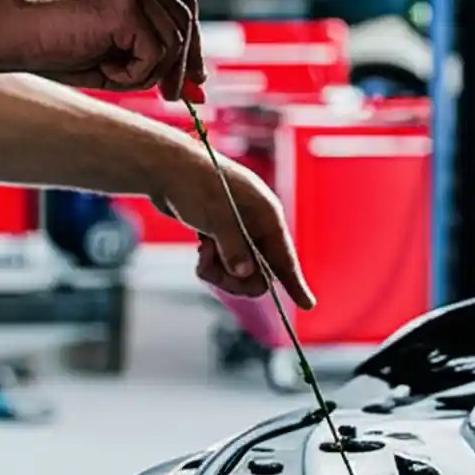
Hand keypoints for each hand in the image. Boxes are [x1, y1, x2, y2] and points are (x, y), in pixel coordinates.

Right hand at [15, 0, 206, 100]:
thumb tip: (199, 91)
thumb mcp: (118, 58)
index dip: (193, 50)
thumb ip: (156, 65)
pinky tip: (103, 67)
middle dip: (181, 68)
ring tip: (110, 72)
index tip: (195, 83)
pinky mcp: (126, 5)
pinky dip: (132, 74)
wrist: (16, 37)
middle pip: (187, 27)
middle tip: (172, 97)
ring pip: (173, 45)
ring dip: (145, 73)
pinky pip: (153, 54)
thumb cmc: (57, 48)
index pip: (185, 11)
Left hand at [157, 153, 315, 309]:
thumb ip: (233, 248)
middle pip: (260, 272)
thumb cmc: (195, 186)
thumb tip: (246, 273)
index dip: (295, 282)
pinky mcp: (223, 234)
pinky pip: (225, 263)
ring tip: (202, 253)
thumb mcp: (216, 218)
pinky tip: (201, 247)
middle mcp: (258, 224)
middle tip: (210, 270)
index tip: (307, 304)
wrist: (167, 170)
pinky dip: (212, 263)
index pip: (285, 257)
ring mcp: (240, 230)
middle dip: (236, 279)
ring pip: (240, 271)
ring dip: (219, 271)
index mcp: (266, 215)